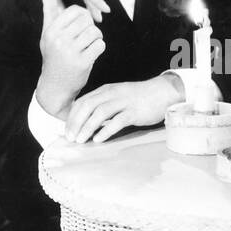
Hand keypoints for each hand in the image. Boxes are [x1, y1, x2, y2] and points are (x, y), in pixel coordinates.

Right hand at [37, 0, 104, 115]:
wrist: (55, 86)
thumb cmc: (53, 57)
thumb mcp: (47, 35)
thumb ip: (50, 12)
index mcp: (51, 31)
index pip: (75, 11)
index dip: (83, 15)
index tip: (81, 25)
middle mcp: (59, 40)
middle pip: (87, 20)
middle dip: (91, 27)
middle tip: (87, 37)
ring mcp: (71, 52)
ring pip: (95, 32)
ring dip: (96, 38)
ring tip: (89, 45)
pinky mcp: (82, 63)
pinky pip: (100, 45)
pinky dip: (99, 48)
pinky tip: (91, 54)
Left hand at [65, 75, 182, 143]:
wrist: (163, 92)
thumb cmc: (140, 98)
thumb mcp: (118, 97)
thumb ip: (104, 106)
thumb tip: (88, 123)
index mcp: (106, 90)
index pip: (82, 101)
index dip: (72, 116)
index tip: (67, 131)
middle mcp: (112, 94)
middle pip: (87, 106)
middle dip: (75, 123)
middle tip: (70, 138)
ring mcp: (124, 102)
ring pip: (100, 113)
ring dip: (87, 127)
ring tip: (80, 140)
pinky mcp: (134, 111)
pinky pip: (117, 121)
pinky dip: (106, 130)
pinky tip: (98, 139)